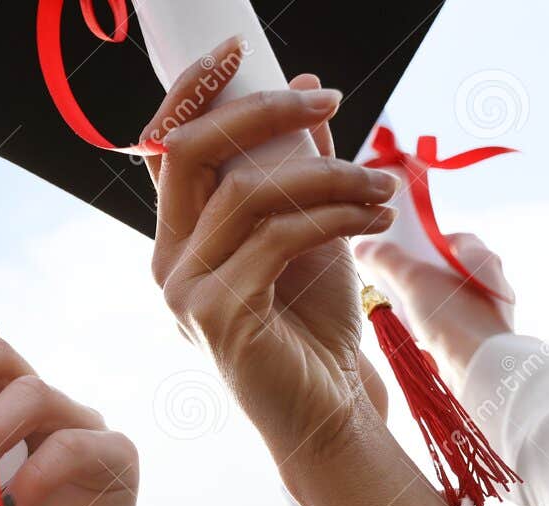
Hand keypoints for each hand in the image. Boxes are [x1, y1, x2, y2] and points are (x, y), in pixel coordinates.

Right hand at [143, 44, 399, 466]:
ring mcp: (184, 292)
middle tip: (330, 104)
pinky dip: (333, 217)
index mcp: (178, 240)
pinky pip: (277, 238)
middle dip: (263, 114)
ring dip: (327, 176)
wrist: (327, 411)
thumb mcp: (309, 231)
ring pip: (249, 193)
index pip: (169, 147)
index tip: (240, 50)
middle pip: (194, 154)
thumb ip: (297, 168)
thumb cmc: (315, 326)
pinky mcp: (218, 315)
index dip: (197, 91)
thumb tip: (305, 86)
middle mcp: (167, 263)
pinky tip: (374, 219)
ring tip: (381, 187)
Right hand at [355, 232, 515, 380]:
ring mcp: (490, 314)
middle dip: (422, 277)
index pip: (453, 239)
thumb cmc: (452, 316)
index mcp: (482, 259)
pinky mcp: (482, 340)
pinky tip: (418, 338)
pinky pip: (454, 327)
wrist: (477, 368)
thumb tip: (364, 246)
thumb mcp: (413, 279)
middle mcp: (492, 283)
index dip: (426, 243)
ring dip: (427, 305)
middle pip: (450, 271)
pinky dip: (435, 329)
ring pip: (451, 301)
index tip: (405, 253)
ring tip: (405, 314)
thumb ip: (387, 259)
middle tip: (399, 284)